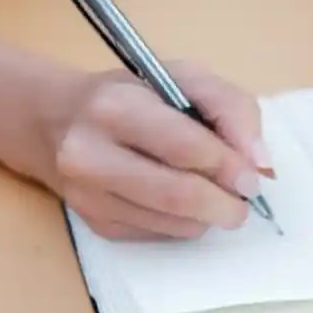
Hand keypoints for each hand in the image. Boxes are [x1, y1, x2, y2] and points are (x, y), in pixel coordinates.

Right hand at [44, 62, 269, 240]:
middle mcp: (90, 155)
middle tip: (243, 203)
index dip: (228, 166)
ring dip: (208, 216)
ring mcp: (89, 196)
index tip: (252, 177)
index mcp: (114, 107)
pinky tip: (180, 202)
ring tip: (216, 197)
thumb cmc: (131, 95)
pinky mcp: (95, 225)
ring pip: (173, 224)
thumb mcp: (180, 78)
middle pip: (177, 196)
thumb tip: (259, 162)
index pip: (184, 147)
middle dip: (224, 204)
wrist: (53, 122)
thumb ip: (229, 107)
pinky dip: (184, 223)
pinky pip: (159, 235)